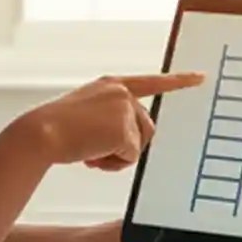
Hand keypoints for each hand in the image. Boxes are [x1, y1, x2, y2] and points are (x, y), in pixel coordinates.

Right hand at [17, 73, 203, 170]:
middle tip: (97, 153)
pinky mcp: (124, 129)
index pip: (152, 81)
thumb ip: (111, 119)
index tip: (201, 77)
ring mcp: (124, 109)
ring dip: (119, 156)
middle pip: (147, 127)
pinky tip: (91, 157)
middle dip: (129, 146)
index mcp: (111, 85)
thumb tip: (131, 144)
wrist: (40, 133)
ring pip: (140, 144)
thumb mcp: (87, 115)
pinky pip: (131, 157)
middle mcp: (121, 92)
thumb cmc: (56, 129)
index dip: (178, 81)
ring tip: (91, 153)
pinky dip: (113, 164)